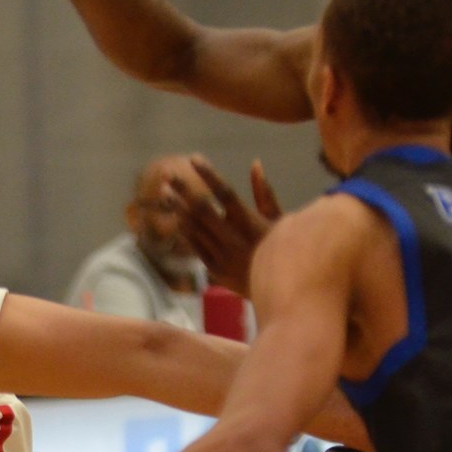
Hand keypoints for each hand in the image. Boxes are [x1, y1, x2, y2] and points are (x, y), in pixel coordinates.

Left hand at [171, 156, 281, 297]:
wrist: (282, 292)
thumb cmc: (286, 250)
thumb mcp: (281, 221)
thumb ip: (264, 193)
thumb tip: (255, 163)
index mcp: (251, 223)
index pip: (225, 193)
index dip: (209, 175)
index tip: (194, 158)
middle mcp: (233, 239)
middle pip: (201, 209)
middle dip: (183, 190)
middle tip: (168, 175)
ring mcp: (221, 256)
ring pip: (193, 228)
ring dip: (178, 209)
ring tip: (165, 192)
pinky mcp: (214, 269)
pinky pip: (195, 245)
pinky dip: (185, 230)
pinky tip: (176, 217)